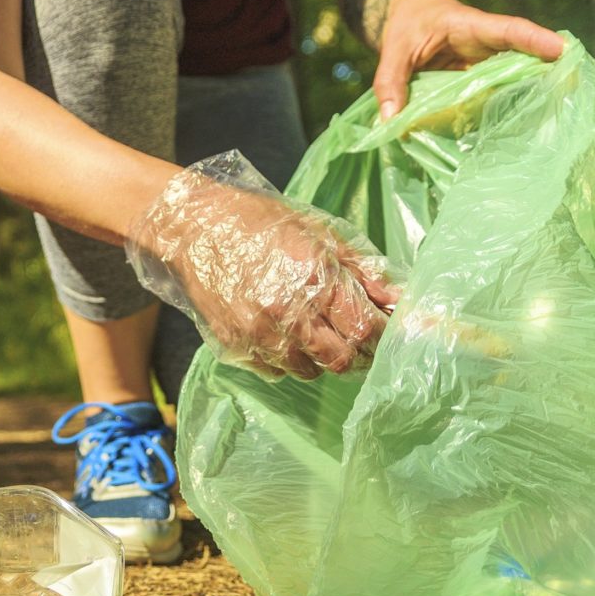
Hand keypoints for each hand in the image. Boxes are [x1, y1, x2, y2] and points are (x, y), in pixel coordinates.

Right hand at [126, 153, 399, 380]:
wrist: (194, 228)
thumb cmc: (261, 223)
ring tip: (310, 328)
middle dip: (354, 352)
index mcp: (313, 279)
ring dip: (318, 356)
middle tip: (351, 335)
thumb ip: (362, 271)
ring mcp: (257, 335)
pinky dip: (286, 359)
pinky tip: (279, 331)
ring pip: (309, 371)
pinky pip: (276, 371)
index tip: (381, 330)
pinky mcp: (235, 347)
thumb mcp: (319, 234)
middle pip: (341, 360)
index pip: (364, 330)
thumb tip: (399, 299)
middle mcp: (286, 313)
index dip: (380, 336)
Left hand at [373, 0, 564, 118]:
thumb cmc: (407, 24)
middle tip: (576, 86)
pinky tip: (521, 128)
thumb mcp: (393, 49)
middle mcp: (488, 45)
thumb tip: (390, 121)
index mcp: (472, 28)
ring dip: (536, 90)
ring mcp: (488, 63)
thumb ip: (391, 82)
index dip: (535, 39)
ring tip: (560, 111)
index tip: (562, 48)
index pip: (509, 30)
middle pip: (525, 54)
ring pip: (517, 75)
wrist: (412, 14)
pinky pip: (500, 92)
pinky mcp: (482, 80)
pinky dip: (510, 106)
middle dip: (550, 68)